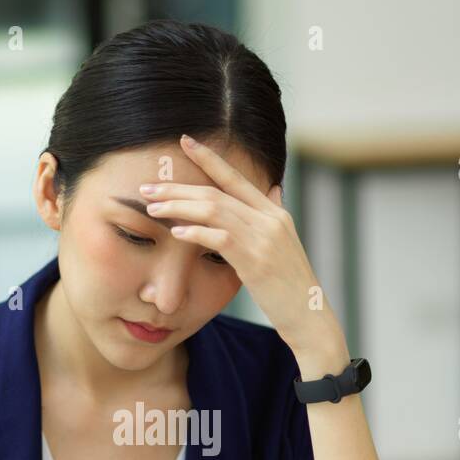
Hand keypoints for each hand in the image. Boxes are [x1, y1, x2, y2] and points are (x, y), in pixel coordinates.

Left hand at [140, 133, 348, 369]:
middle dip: (179, 188)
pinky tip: (175, 231)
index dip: (209, 158)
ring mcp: (265, 238)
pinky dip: (195, 232)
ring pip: (214, 210)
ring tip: (153, 208)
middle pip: (217, 192)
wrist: (310, 317)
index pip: (236, 177)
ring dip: (179, 207)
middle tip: (148, 188)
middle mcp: (270, 219)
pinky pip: (220, 238)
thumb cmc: (290, 287)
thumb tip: (274, 188)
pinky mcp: (256, 261)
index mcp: (275, 213)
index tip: (184, 141)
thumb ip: (273, 217)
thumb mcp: (285, 245)